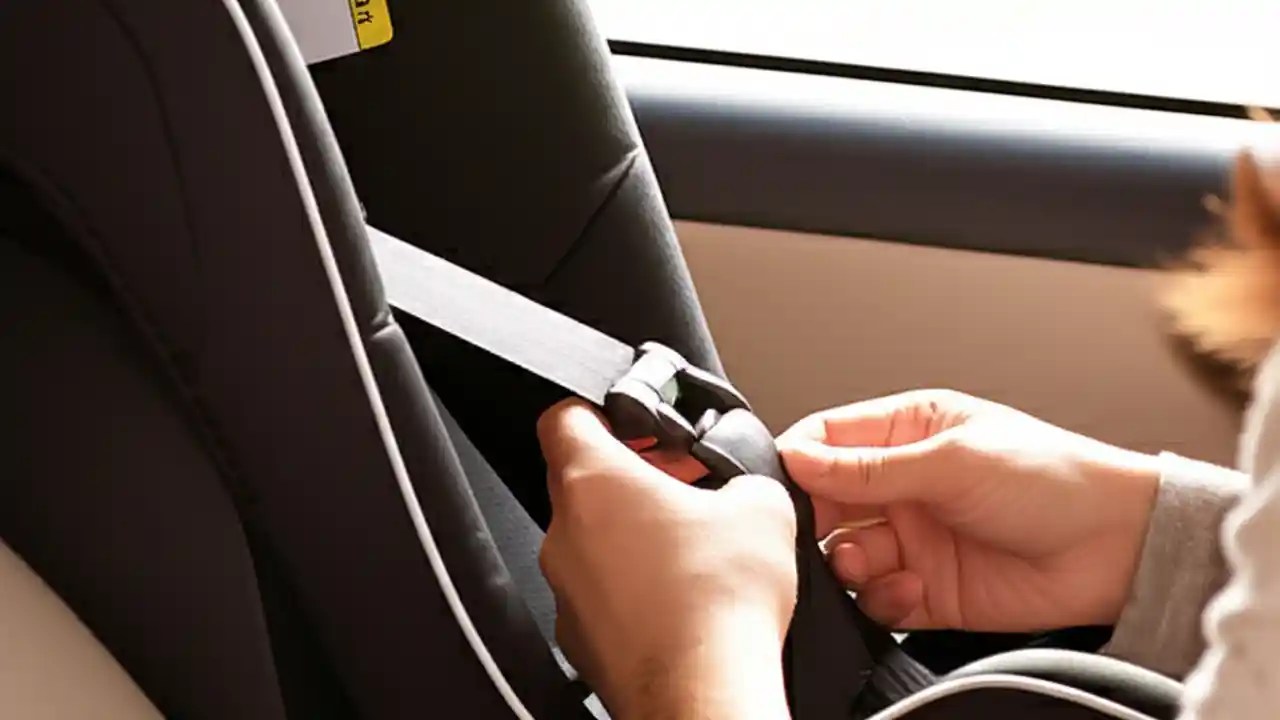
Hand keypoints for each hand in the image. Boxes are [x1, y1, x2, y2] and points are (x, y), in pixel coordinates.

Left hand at [537, 399, 795, 719]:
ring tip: (692, 546)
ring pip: (591, 540)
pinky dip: (633, 586)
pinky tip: (682, 597)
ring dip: (635, 533)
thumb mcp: (762, 505)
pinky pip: (600, 593)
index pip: (563, 417)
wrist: (704, 694)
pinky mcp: (580, 636)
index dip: (600, 410)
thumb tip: (744, 487)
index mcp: (593, 483)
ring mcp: (566, 589)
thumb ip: (744, 476)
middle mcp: (565, 534)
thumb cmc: (717, 604)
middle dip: (635, 476)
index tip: (634, 421)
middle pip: (583, 482)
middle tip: (683, 484)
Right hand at [776, 389, 1160, 632]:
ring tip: (869, 562)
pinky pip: (876, 599)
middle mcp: (903, 485)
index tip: (781, 484)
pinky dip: (882, 598)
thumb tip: (798, 457)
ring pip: (843, 554)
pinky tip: (912, 587)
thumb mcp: (952, 459)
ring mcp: (913, 538)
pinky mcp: (926, 589)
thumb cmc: (1054, 479)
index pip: (826, 440)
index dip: (797, 461)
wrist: (1116, 548)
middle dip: (815, 521)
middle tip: (818, 532)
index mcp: (907, 432)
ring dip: (847, 562)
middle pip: (824, 502)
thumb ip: (869, 466)